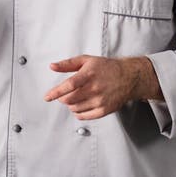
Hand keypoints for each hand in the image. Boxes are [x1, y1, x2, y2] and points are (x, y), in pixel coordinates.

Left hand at [43, 55, 161, 119]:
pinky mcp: (105, 110)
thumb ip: (68, 64)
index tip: (47, 97)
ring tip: (75, 98)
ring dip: (70, 105)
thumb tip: (52, 66)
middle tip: (64, 95)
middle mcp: (95, 88)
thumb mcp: (86, 60)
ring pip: (75, 108)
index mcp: (89, 74)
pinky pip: (85, 116)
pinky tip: (80, 106)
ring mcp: (100, 100)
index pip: (68, 85)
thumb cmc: (106, 67)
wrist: (128, 77)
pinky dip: (78, 113)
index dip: (56, 92)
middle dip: (62, 98)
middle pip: (70, 99)